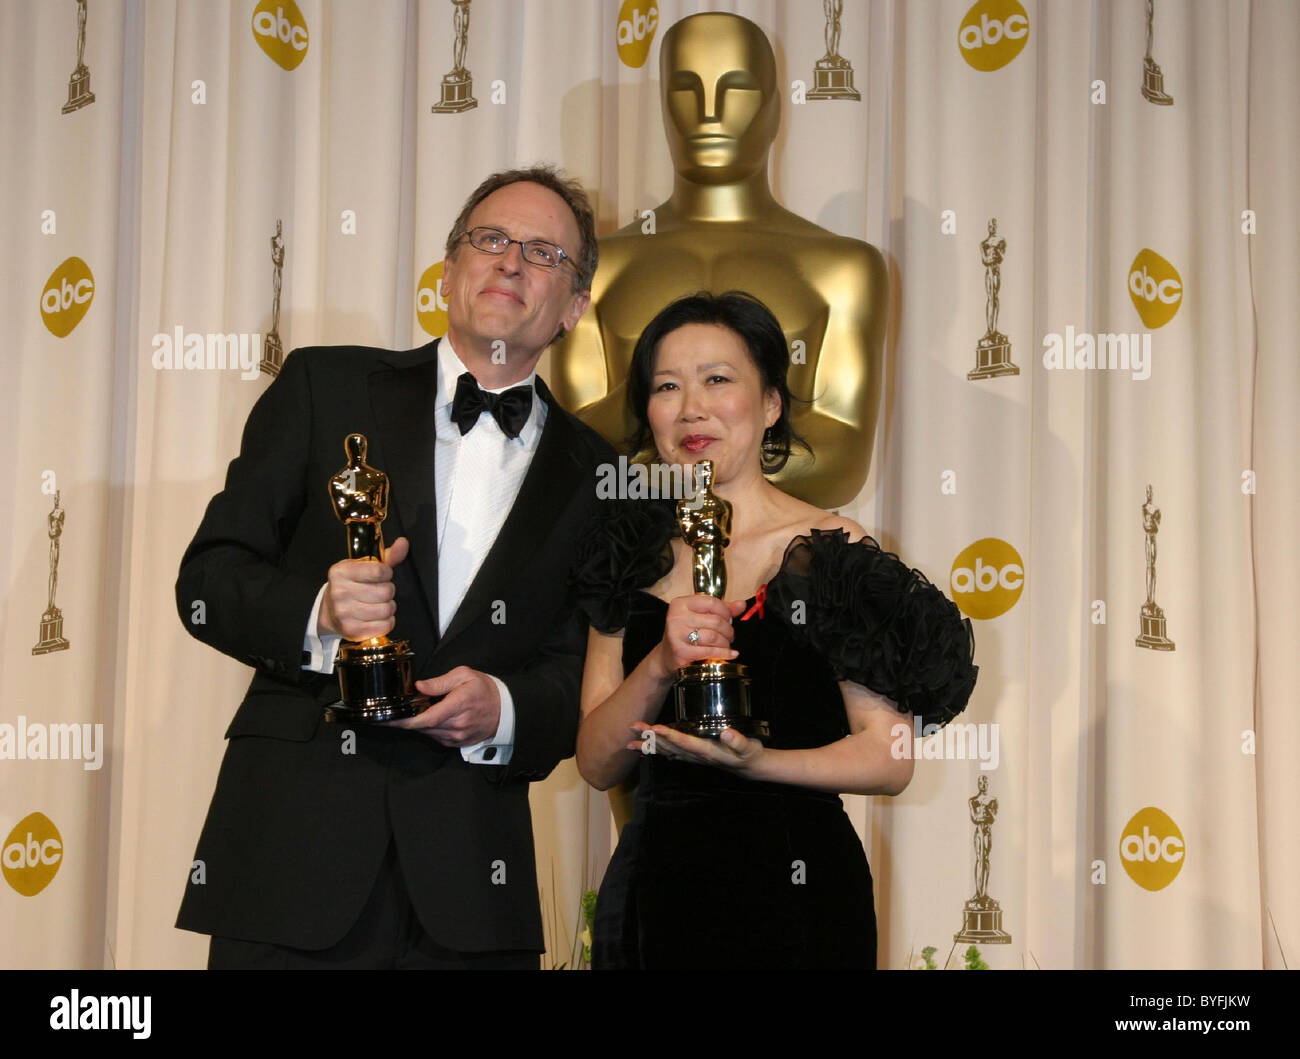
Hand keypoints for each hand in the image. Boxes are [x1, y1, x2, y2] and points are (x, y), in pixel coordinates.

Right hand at [319, 536, 408, 639]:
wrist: (329, 612)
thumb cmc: (350, 586)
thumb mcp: (364, 567)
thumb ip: (387, 556)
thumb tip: (403, 543)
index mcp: (341, 572)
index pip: (379, 571)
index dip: (386, 574)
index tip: (381, 576)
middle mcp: (340, 592)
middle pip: (386, 591)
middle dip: (388, 591)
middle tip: (378, 592)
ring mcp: (344, 613)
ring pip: (387, 609)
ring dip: (388, 607)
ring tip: (378, 604)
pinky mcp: (352, 631)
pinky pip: (385, 625)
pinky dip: (387, 621)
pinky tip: (377, 617)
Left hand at [386, 666, 500, 747]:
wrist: (505, 709)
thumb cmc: (485, 690)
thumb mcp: (464, 675)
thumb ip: (440, 682)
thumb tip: (419, 686)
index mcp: (458, 706)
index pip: (425, 718)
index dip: (403, 721)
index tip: (386, 719)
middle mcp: (456, 725)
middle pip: (422, 727)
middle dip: (406, 720)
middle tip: (392, 712)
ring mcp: (457, 737)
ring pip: (427, 732)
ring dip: (418, 723)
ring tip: (415, 710)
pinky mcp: (456, 743)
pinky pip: (435, 737)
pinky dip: (428, 728)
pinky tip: (430, 717)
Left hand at [628, 721, 764, 774]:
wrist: (749, 767)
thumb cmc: (749, 754)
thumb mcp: (748, 748)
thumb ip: (738, 741)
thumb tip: (727, 734)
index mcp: (707, 751)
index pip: (685, 742)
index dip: (670, 736)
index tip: (655, 728)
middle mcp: (696, 756)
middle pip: (670, 746)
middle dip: (650, 738)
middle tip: (633, 727)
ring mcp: (693, 757)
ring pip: (667, 751)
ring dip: (648, 746)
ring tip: (629, 742)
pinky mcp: (693, 756)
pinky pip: (671, 754)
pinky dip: (657, 751)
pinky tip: (646, 749)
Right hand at [657, 594, 746, 675]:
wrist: (666, 657)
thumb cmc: (684, 634)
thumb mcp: (699, 617)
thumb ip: (720, 610)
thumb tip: (742, 604)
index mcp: (681, 604)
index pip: (712, 602)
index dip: (726, 611)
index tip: (729, 619)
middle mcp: (677, 617)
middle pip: (715, 621)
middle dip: (728, 630)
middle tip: (729, 636)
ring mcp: (677, 635)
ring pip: (714, 637)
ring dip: (726, 643)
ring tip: (726, 645)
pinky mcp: (681, 652)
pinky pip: (710, 651)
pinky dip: (724, 653)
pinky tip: (730, 654)